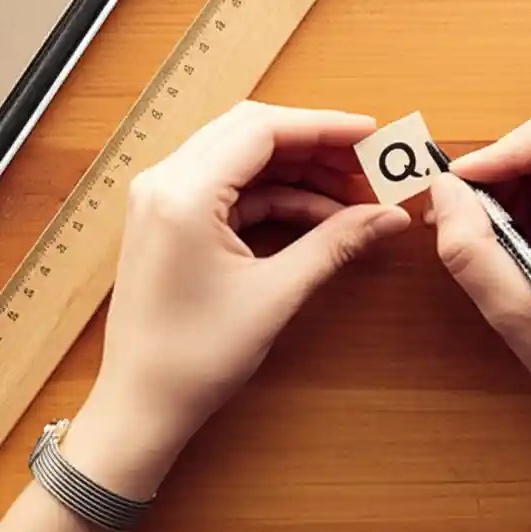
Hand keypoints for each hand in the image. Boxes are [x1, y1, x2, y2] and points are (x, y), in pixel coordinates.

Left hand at [63, 101, 410, 497]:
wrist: (141, 405)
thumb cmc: (195, 358)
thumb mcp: (275, 294)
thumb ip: (334, 243)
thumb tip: (389, 216)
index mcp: (183, 193)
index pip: (262, 130)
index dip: (323, 126)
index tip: (371, 133)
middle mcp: (164, 182)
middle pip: (251, 132)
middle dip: (314, 144)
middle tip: (367, 161)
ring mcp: (161, 198)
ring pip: (241, 157)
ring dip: (297, 170)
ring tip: (351, 192)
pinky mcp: (168, 218)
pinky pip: (229, 186)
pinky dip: (274, 194)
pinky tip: (318, 214)